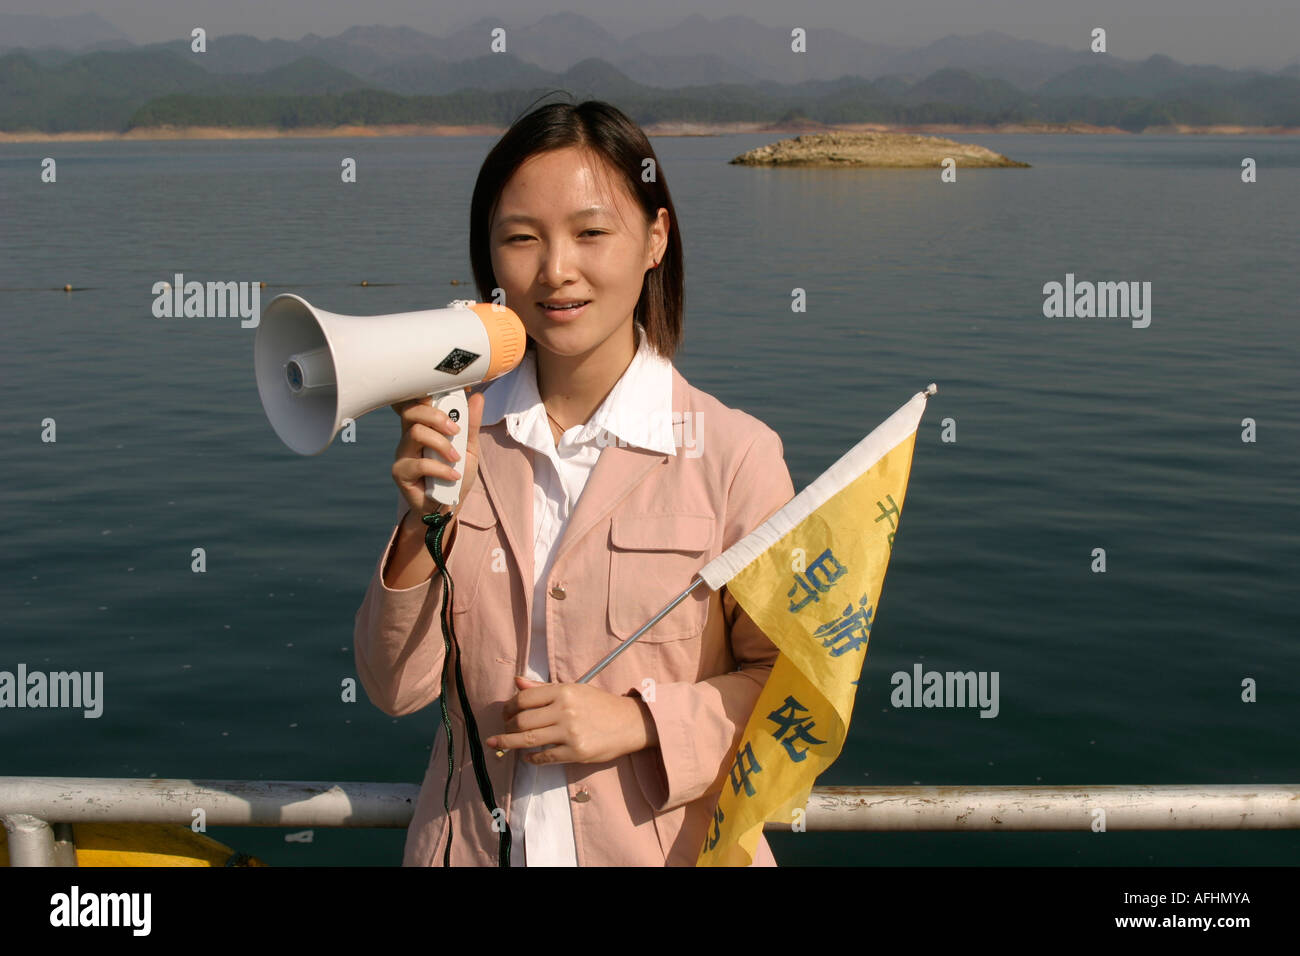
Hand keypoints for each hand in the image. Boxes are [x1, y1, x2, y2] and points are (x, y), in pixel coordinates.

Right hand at [390, 388, 483, 519]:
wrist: (448, 506)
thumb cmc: (455, 474)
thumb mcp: (469, 447)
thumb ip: (471, 424)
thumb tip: (478, 397)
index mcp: (423, 425)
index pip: (419, 401)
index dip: (432, 394)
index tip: (456, 397)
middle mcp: (409, 436)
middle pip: (412, 412)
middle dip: (437, 416)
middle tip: (455, 431)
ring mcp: (402, 454)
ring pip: (415, 433)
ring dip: (441, 444)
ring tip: (456, 458)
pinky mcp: (400, 472)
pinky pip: (419, 463)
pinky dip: (441, 469)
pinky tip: (453, 476)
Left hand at [487, 676, 657, 764]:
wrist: (630, 723)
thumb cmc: (600, 704)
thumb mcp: (574, 690)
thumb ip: (543, 689)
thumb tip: (516, 682)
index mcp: (564, 691)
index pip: (524, 699)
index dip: (508, 707)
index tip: (504, 713)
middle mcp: (565, 710)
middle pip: (522, 721)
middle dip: (507, 727)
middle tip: (503, 730)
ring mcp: (571, 733)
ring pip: (529, 740)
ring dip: (509, 743)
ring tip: (499, 744)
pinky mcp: (577, 752)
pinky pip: (545, 757)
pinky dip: (531, 758)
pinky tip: (526, 757)